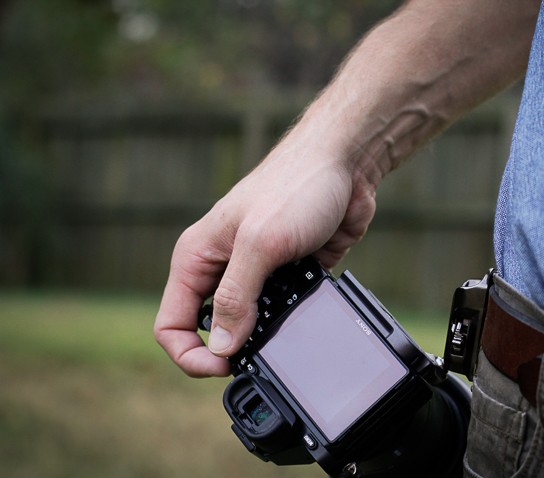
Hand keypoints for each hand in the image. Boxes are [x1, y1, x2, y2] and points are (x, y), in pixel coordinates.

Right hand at [154, 138, 376, 376]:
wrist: (346, 164)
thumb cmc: (297, 187)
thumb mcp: (260, 243)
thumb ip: (235, 296)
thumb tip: (220, 346)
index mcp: (197, 257)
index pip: (170, 324)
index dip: (190, 355)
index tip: (225, 366)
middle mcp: (221, 268)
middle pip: (207, 330)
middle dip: (227, 351)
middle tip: (257, 356)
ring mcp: (255, 273)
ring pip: (245, 325)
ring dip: (261, 337)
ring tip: (283, 334)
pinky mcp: (287, 276)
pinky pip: (280, 314)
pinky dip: (289, 322)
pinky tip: (304, 315)